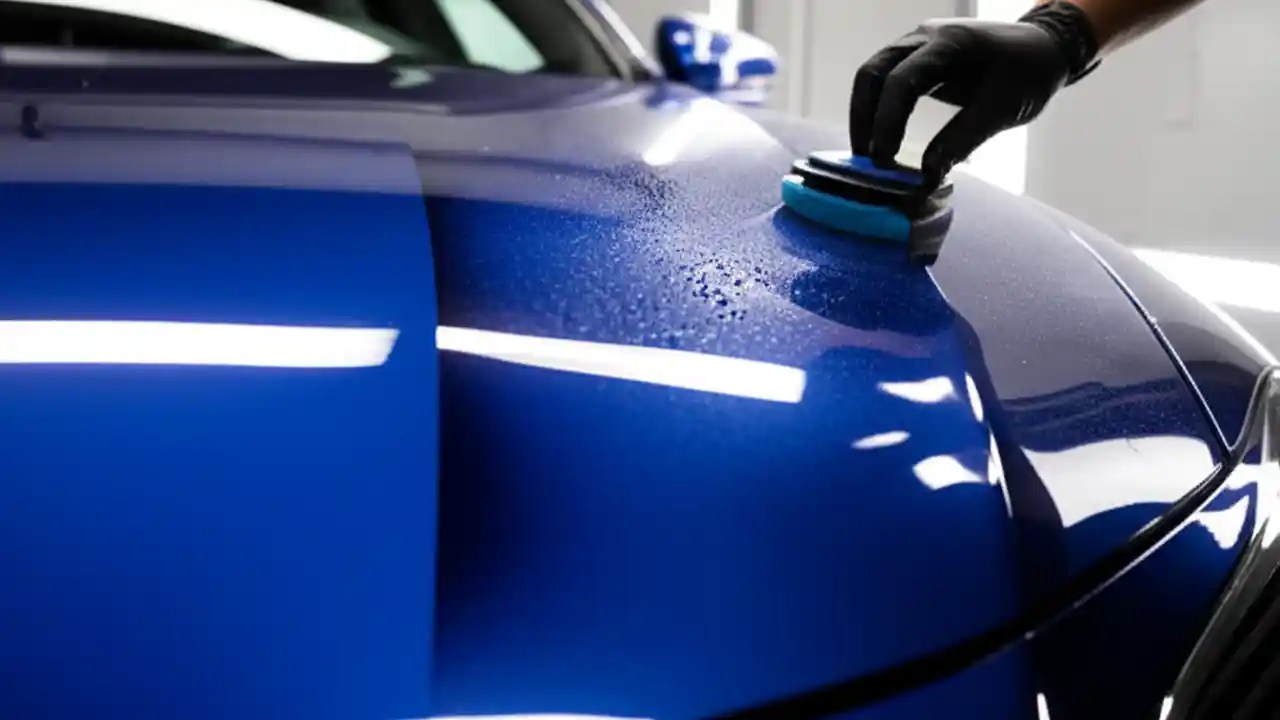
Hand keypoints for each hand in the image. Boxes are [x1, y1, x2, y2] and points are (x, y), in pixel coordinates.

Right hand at [851, 9, 1094, 186]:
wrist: (1045, 47)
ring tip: (870, 153)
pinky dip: (878, 108)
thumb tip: (925, 176)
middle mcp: (926, 37)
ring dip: (865, 114)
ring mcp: (918, 43)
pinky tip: (882, 136)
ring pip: (873, 74)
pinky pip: (885, 78)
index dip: (887, 123)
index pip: (901, 81)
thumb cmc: (1030, 74)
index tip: (885, 162)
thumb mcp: (1003, 109)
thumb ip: (962, 140)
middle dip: (864, 119)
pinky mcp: (918, 56)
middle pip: (873, 73)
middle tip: (868, 161)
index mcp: (950, 43)